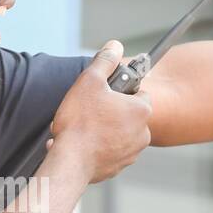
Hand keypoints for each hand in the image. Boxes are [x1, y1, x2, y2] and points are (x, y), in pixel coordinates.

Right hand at [48, 40, 151, 183]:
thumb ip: (105, 61)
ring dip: (104, 130)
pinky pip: (110, 152)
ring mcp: (132, 153)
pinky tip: (81, 145)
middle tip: (89, 111)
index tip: (104, 94)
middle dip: (111, 112)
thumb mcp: (90, 81)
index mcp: (141, 110)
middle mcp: (143, 133)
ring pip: (120, 134)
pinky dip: (98, 147)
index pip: (139, 92)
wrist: (70, 163)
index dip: (120, 91)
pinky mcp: (119, 167)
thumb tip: (115, 45)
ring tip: (83, 129)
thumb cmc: (80, 122)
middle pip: (128, 114)